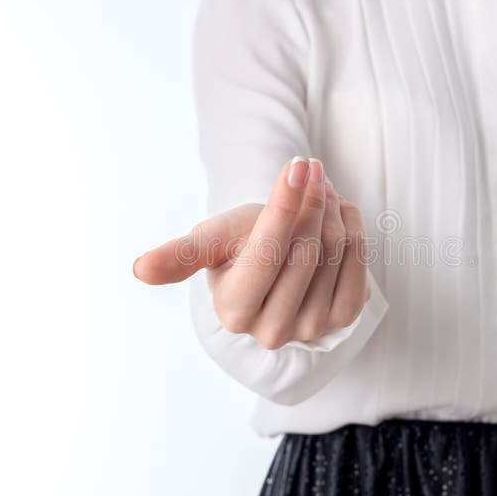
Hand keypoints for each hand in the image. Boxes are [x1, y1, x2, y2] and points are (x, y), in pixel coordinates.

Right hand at [133, 158, 371, 348]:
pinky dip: (354, 228)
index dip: (285, 205)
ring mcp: (311, 328)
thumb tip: (137, 269)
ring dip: (333, 209)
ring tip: (321, 190)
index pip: (268, 251)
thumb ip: (180, 254)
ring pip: (335, 253)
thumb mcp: (211, 242)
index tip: (296, 165)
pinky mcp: (343, 318)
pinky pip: (359, 265)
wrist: (276, 264)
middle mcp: (273, 331)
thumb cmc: (239, 246)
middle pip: (307, 250)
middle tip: (310, 171)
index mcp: (234, 311)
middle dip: (312, 201)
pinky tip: (340, 212)